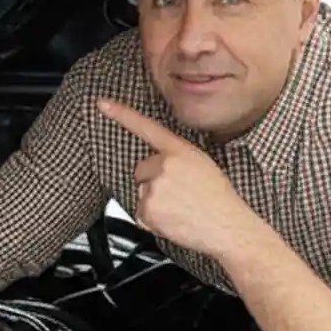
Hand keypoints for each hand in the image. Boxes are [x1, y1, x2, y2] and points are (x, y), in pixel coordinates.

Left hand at [97, 98, 257, 257]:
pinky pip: (141, 214)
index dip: (122, 114)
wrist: (228, 226)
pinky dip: (153, 221)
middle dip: (152, 181)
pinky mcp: (148, 210)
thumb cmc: (219, 199)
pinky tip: (174, 220)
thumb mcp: (203, 165)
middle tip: (177, 194)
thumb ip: (178, 158)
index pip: (147, 128)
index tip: (103, 104)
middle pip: (141, 170)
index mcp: (180, 150)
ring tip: (180, 209)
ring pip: (142, 193)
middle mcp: (165, 165)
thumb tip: (162, 164)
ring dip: (155, 203)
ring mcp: (155, 187)